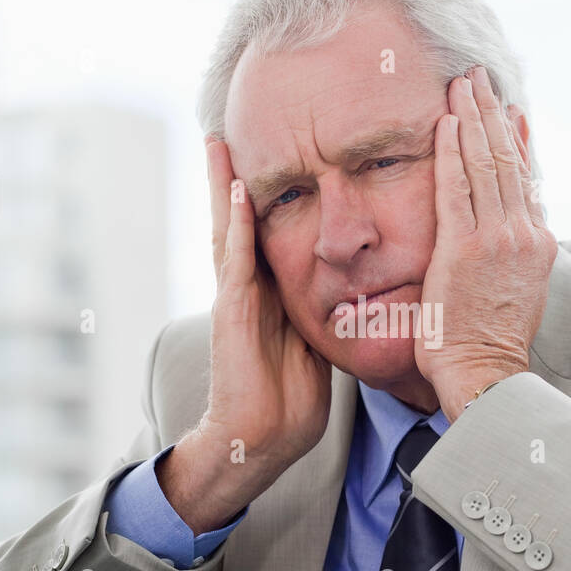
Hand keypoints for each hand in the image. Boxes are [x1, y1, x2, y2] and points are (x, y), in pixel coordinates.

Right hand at [159, 136, 332, 532]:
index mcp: (267, 295)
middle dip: (230, 178)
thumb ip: (322, 315)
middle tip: (223, 132)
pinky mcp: (233, 314)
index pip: (263, 233)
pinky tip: (238, 193)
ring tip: (217, 144)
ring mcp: (235, 299)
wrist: (265, 438)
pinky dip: (237, 225)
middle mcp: (246, 289)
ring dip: (223, 186)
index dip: (262, 195)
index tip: (268, 156)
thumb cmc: (291, 400)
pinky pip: (236, 261)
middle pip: (238, 221)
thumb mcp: (314, 344)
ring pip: (228, 230)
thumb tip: (352, 294)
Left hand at [417, 65, 557, 419]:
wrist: (486, 373)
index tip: (506, 107)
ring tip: (463, 84)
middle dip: (491, 112)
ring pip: (485, 162)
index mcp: (538, 243)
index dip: (514, 137)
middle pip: (508, 158)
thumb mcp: (519, 291)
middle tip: (479, 78)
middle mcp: (524, 233)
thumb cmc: (492, 342)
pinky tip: (445, 122)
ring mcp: (497, 238)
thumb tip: (511, 232)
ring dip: (472, 118)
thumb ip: (515, 255)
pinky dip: (451, 151)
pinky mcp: (465, 247)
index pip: (525, 176)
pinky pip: (456, 187)